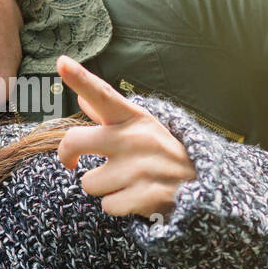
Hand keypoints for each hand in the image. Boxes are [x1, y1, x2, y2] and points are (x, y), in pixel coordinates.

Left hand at [55, 55, 196, 219]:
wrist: (206, 187)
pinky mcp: (145, 195)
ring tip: (128, 182)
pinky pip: (107, 205)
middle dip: (67, 156)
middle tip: (72, 163)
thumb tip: (83, 98)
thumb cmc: (163, 154)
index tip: (61, 62)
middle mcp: (135, 138)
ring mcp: (140, 167)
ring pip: (89, 182)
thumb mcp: (142, 128)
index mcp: (135, 118)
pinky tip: (136, 198)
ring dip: (104, 187)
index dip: (80, 78)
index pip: (104, 95)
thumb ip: (110, 115)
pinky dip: (118, 206)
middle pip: (74, 141)